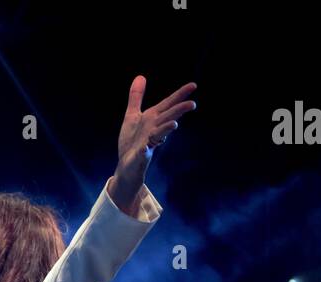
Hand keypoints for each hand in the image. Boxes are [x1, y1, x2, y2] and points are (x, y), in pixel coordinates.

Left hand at [111, 75, 196, 206]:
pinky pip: (143, 152)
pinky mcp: (140, 155)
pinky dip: (145, 150)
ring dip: (167, 129)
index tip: (193, 85)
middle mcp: (153, 129)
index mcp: (152, 118)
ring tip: (175, 124)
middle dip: (179, 111)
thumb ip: (136, 97)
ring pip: (159, 134)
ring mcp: (148, 142)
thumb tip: (141, 76)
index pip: (168, 104)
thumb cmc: (131, 142)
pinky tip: (145, 148)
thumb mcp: (132, 116)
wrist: (126, 166)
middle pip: (168, 117)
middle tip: (193, 104)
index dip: (180, 95)